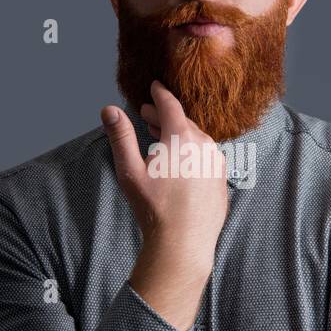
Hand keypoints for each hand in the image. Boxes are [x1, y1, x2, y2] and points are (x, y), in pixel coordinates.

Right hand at [100, 81, 229, 330]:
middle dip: (165, 117)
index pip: (170, 106)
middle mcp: (204, 145)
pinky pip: (206, 158)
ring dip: (179, 135)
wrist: (183, 244)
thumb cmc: (154, 208)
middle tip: (148, 116)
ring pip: (197, 139)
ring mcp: (217, 163)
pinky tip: (180, 164)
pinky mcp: (222, 179)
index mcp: (182, 138)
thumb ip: (121, 137)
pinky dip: (192, 153)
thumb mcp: (130, 171)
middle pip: (183, 122)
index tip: (154, 86)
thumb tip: (109, 110)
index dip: (160, 94)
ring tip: (162, 139)